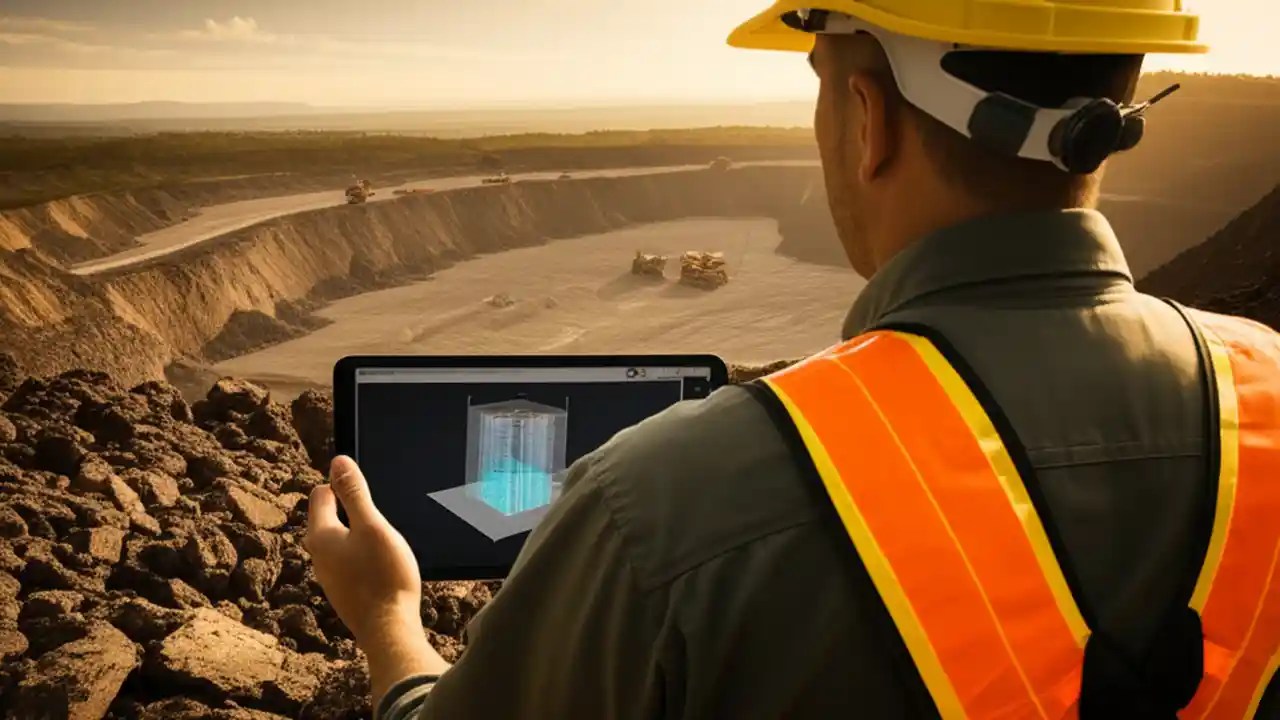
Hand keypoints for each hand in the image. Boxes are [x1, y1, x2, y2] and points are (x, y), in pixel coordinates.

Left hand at [305, 456, 421, 643]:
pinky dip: (362, 557)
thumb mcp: (373, 526)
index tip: (365, 488)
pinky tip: (381, 564)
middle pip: (328, 519)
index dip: (341, 485)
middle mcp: (319, 557)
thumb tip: (338, 461)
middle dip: (349, 510)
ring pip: (339, 543)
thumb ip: (355, 493)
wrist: (389, 629)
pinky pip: (348, 563)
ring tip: (383, 538)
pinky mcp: (344, 592)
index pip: (320, 495)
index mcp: (321, 536)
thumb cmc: (383, 575)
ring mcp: (330, 577)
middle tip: (377, 512)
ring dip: (357, 535)